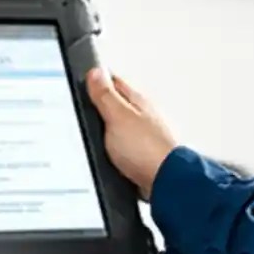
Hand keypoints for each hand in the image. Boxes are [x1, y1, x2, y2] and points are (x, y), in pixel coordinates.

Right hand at [86, 68, 178, 199]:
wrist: (166, 181)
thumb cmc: (147, 148)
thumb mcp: (117, 116)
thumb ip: (106, 96)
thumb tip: (96, 73)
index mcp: (137, 101)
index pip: (113, 82)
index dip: (97, 79)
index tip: (87, 77)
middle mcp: (144, 116)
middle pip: (119, 104)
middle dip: (104, 103)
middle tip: (91, 96)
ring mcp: (145, 136)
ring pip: (123, 126)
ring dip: (112, 126)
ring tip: (101, 123)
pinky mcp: (144, 156)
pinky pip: (127, 147)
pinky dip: (118, 147)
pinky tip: (113, 151)